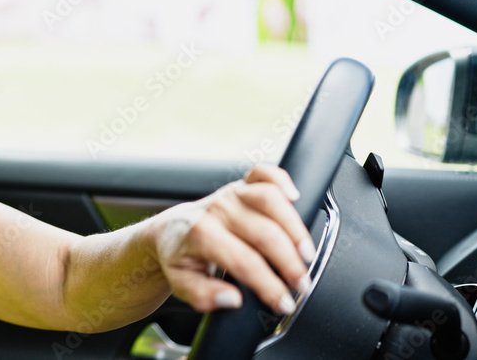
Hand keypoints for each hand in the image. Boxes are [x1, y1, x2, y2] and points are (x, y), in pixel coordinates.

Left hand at [151, 164, 314, 314]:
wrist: (169, 231)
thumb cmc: (179, 257)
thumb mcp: (181, 284)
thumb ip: (203, 295)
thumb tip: (232, 299)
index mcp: (201, 234)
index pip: (244, 261)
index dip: (269, 285)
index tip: (284, 302)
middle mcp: (218, 209)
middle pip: (264, 233)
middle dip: (289, 263)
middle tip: (301, 285)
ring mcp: (230, 194)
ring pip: (271, 199)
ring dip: (295, 227)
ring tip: (307, 253)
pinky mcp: (240, 185)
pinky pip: (263, 173)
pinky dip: (281, 179)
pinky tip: (295, 197)